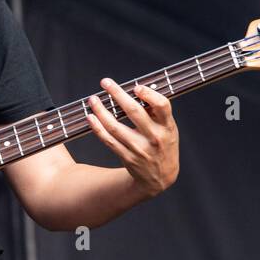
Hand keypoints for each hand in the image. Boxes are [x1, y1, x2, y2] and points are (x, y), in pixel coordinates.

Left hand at [85, 77, 179, 198]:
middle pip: (134, 112)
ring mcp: (139, 149)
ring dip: (101, 111)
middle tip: (105, 83)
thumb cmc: (163, 145)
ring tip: (93, 100)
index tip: (136, 87)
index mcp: (167, 127)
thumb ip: (157, 113)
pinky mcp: (127, 157)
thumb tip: (138, 90)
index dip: (149, 94)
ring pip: (115, 127)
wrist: (160, 177)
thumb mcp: (169, 129)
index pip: (162, 106)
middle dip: (117, 94)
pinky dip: (98, 128)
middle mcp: (154, 137)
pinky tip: (91, 118)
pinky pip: (109, 140)